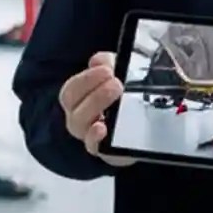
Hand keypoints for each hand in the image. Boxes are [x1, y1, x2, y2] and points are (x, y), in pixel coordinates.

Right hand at [58, 52, 134, 167]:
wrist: (141, 126)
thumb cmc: (122, 96)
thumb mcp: (117, 73)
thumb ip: (107, 63)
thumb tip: (98, 61)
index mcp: (77, 98)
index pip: (71, 89)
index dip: (86, 79)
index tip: (107, 70)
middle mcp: (78, 118)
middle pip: (72, 105)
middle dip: (94, 92)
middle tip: (116, 83)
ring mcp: (89, 136)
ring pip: (79, 125)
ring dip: (95, 106)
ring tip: (116, 94)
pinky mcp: (105, 151)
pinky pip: (93, 147)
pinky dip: (94, 138)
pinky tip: (102, 128)